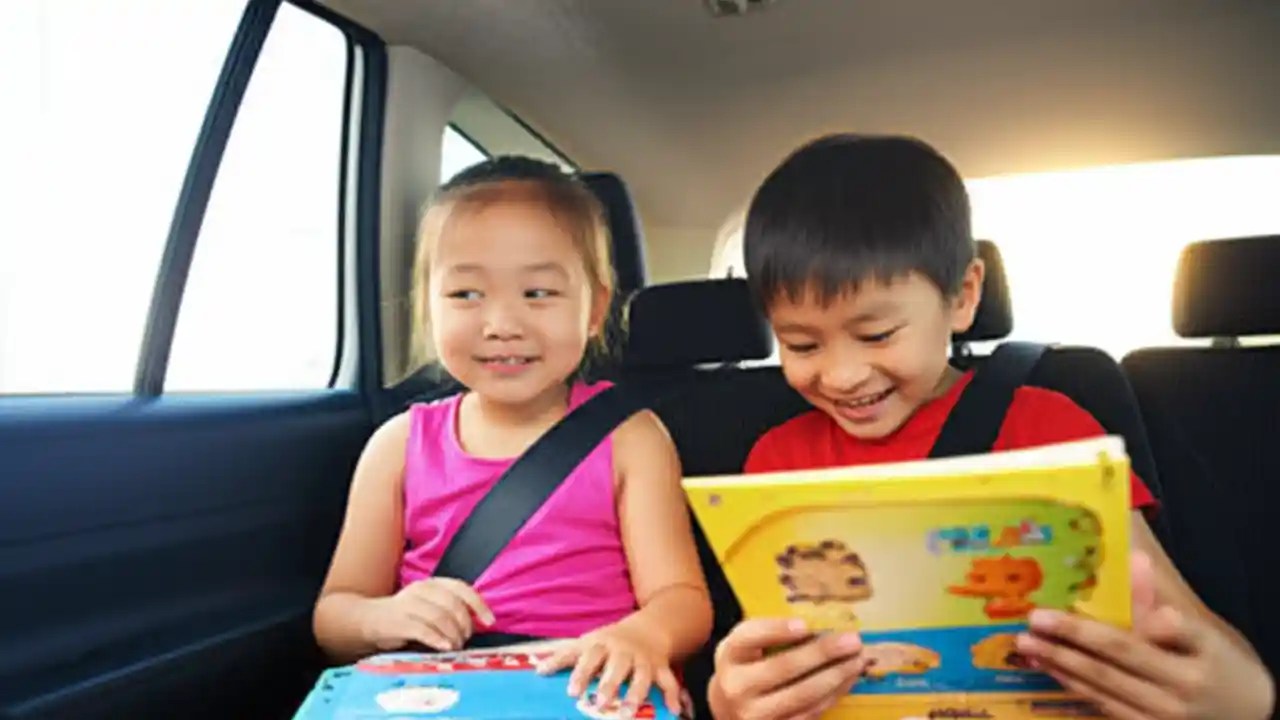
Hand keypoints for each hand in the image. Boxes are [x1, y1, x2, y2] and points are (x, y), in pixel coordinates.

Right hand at [360, 578, 493, 651]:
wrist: (368, 620)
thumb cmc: (405, 616)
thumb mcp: (429, 607)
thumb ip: (450, 610)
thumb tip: (478, 623)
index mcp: (433, 584)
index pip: (462, 589)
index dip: (478, 605)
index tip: (489, 621)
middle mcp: (422, 589)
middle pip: (453, 605)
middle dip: (464, 625)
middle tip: (465, 640)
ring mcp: (409, 604)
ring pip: (440, 617)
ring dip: (453, 635)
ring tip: (455, 646)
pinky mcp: (398, 621)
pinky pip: (423, 629)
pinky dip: (437, 639)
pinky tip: (444, 647)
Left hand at [536, 622, 681, 714]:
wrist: (648, 628)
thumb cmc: (609, 641)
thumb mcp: (588, 642)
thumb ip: (564, 656)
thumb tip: (538, 670)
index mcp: (603, 645)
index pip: (590, 657)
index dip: (581, 673)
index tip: (572, 692)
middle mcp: (624, 652)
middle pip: (617, 668)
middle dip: (609, 685)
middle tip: (598, 703)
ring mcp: (643, 660)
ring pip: (642, 677)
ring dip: (635, 694)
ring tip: (626, 713)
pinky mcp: (661, 667)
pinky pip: (668, 681)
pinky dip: (673, 695)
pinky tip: (674, 710)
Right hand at [709, 619, 864, 719]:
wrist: (729, 707)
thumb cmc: (746, 665)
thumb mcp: (747, 644)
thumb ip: (770, 633)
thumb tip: (820, 624)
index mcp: (730, 654)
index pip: (749, 638)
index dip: (776, 631)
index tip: (804, 624)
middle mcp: (737, 686)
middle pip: (782, 668)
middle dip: (822, 653)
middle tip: (852, 641)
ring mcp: (754, 714)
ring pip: (802, 695)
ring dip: (836, 676)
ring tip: (857, 660)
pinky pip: (810, 713)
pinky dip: (832, 696)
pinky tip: (847, 680)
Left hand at [1016, 551, 1273, 719]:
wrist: (1244, 713)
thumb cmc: (1215, 661)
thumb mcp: (1203, 629)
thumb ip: (1164, 599)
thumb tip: (1135, 560)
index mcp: (1202, 652)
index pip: (1165, 629)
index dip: (1114, 622)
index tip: (1080, 606)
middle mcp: (1184, 687)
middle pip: (1119, 656)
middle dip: (1072, 636)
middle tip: (1035, 618)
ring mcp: (1165, 715)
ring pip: (1104, 684)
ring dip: (1061, 662)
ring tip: (1027, 643)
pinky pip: (1104, 705)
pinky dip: (1073, 684)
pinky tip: (1049, 667)